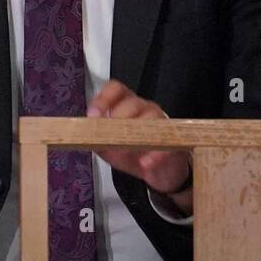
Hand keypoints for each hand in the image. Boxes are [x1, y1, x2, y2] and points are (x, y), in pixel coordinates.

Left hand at [87, 80, 191, 208]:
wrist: (160, 171)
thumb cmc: (131, 153)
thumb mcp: (108, 148)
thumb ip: (96, 139)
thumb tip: (85, 136)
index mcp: (125, 105)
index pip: (115, 89)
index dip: (103, 99)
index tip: (93, 115)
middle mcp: (144, 107)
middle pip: (132, 103)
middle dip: (118, 119)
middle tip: (110, 137)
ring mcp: (161, 120)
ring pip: (151, 117)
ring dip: (137, 134)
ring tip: (127, 150)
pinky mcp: (174, 138)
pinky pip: (165, 141)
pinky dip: (154, 154)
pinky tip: (146, 163)